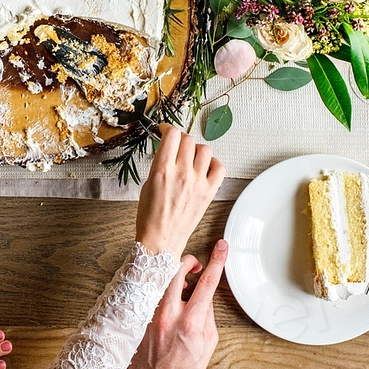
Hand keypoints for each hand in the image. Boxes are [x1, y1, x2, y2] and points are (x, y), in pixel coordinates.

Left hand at [129, 241, 226, 368]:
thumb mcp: (208, 342)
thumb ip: (208, 313)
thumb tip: (204, 291)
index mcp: (190, 322)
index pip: (207, 283)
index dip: (216, 261)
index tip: (221, 247)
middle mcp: (167, 316)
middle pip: (176, 270)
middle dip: (187, 262)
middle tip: (194, 266)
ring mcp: (148, 317)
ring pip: (159, 279)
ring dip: (172, 276)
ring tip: (181, 288)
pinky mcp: (136, 320)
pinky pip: (147, 294)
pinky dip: (159, 292)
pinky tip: (165, 302)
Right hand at [135, 124, 223, 255]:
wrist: (161, 240)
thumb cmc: (150, 216)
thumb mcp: (148, 183)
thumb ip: (160, 163)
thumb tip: (168, 149)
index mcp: (162, 170)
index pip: (171, 135)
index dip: (167, 128)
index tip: (165, 131)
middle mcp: (182, 173)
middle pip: (188, 139)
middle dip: (180, 139)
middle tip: (176, 145)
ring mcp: (198, 182)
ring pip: (205, 149)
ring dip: (196, 149)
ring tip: (190, 157)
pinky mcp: (209, 192)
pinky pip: (220, 168)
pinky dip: (214, 163)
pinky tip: (205, 167)